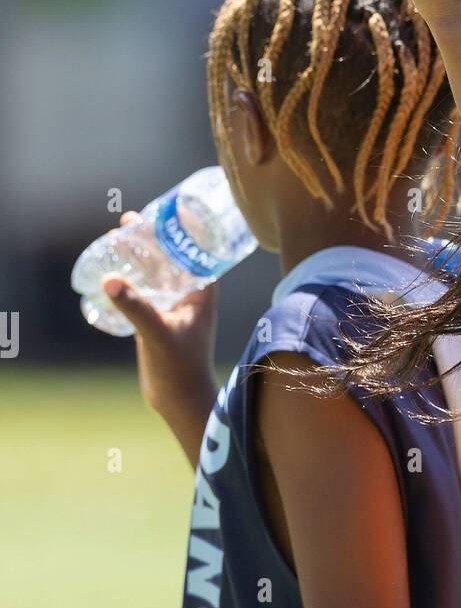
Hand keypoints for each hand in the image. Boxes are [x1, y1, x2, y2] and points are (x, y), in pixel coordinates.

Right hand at [103, 212, 217, 418]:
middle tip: (129, 219)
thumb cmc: (179, 367)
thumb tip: (110, 279)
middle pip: (172, 256)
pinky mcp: (158, 318)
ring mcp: (174, 305)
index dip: (179, 228)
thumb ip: (136, 307)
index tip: (162, 208)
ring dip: (139, 255)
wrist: (179, 399)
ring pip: (156, 272)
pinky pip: (145, 288)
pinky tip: (112, 271)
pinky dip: (131, 276)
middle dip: (152, 236)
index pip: (195, 248)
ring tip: (118, 237)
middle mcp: (191, 293)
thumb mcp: (157, 333)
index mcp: (203, 289)